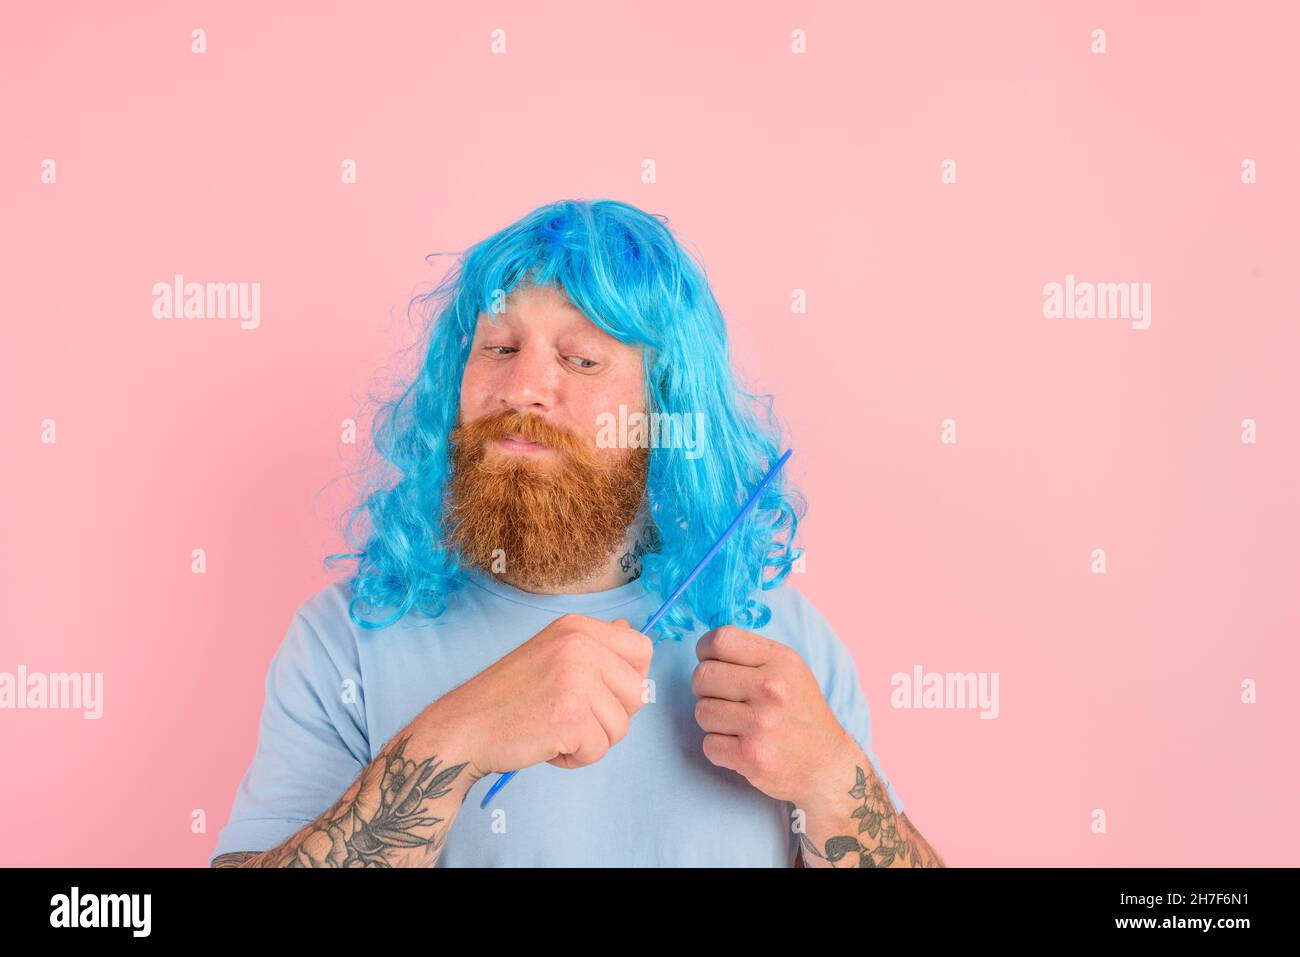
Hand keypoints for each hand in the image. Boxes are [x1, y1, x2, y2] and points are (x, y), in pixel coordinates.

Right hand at [427, 613, 652, 777]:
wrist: (464, 726)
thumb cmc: (508, 697)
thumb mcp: (553, 651)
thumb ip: (595, 644)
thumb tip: (631, 630)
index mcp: (578, 627)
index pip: (642, 650)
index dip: (628, 680)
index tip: (599, 692)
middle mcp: (579, 645)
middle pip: (638, 693)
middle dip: (611, 715)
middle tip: (570, 714)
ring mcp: (575, 679)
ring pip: (621, 726)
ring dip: (591, 739)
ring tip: (554, 728)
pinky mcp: (570, 716)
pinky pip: (599, 750)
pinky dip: (575, 758)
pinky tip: (547, 744)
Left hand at [692, 624, 853, 805]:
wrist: (827, 766)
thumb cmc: (801, 714)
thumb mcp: (790, 671)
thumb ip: (751, 656)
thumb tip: (705, 649)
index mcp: (781, 661)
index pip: (720, 640)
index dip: (705, 651)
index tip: (711, 662)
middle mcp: (772, 688)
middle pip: (702, 676)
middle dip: (706, 689)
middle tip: (726, 699)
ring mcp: (761, 723)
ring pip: (701, 711)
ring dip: (713, 721)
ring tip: (739, 725)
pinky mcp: (751, 756)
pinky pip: (708, 744)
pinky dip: (719, 748)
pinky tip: (742, 746)